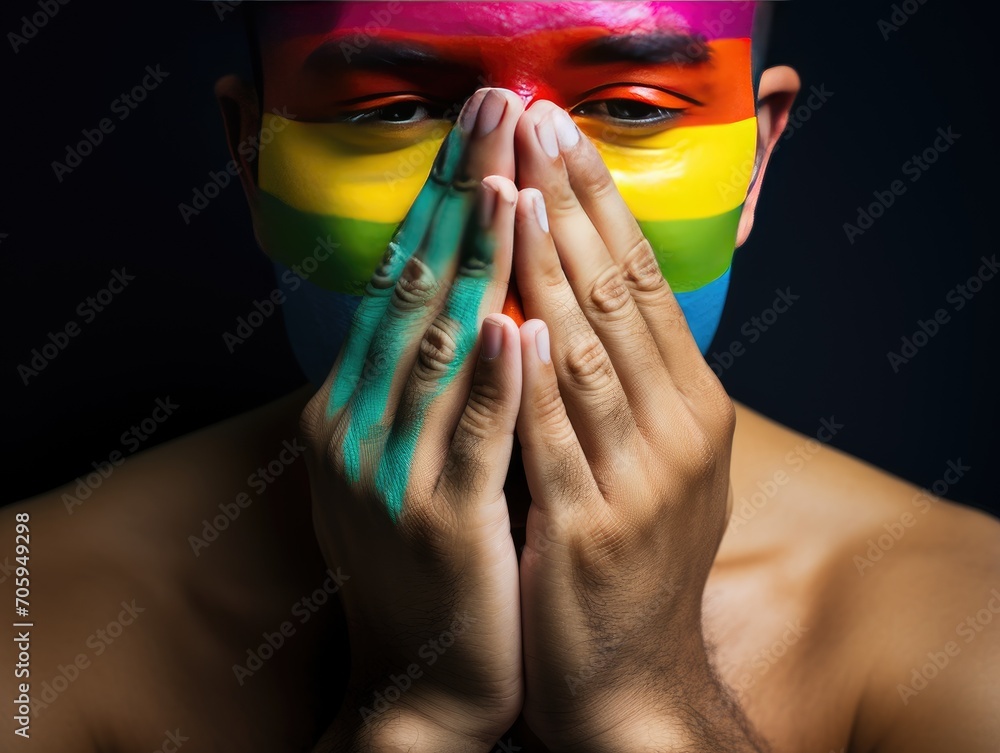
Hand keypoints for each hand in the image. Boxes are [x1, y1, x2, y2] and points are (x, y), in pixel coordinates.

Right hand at [301, 89, 525, 751]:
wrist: (421, 679)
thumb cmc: (429, 560)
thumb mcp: (406, 457)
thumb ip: (425, 383)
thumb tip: (473, 298)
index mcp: (350, 404)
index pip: (399, 280)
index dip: (438, 200)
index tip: (477, 132)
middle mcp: (356, 425)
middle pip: (412, 291)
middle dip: (457, 197)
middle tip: (492, 114)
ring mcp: (390, 473)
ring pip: (437, 351)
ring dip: (476, 266)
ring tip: (506, 189)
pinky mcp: (438, 522)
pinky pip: (470, 438)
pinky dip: (492, 378)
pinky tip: (515, 322)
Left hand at [511, 101, 754, 750]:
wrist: (630, 675)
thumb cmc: (626, 559)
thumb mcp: (648, 461)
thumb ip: (624, 384)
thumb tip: (568, 297)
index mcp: (695, 407)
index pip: (646, 283)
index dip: (601, 204)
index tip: (562, 136)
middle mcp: (682, 432)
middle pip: (622, 298)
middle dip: (572, 207)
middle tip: (535, 129)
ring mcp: (643, 481)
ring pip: (590, 353)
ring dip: (549, 271)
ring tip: (513, 196)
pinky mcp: (593, 530)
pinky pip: (559, 439)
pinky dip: (535, 379)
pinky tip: (514, 323)